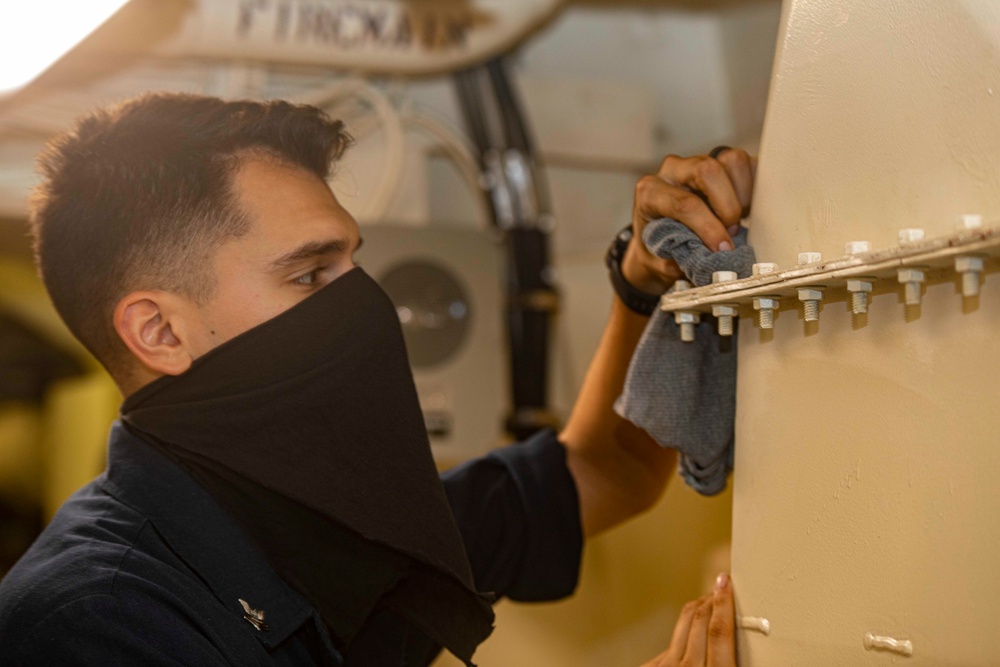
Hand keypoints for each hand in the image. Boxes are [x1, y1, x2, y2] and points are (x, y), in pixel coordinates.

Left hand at [622, 149, 755, 294]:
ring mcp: (699, 161)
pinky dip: (752, 188)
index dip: (708, 228)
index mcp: (650, 192)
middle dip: (727, 206)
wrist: (659, 235)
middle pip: (708, 171)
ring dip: (742, 196)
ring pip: (732, 161)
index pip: (684, 204)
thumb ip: (674, 263)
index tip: (722, 248)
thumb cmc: (657, 246)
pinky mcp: (721, 160)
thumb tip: (702, 262)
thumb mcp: (657, 261)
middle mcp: (673, 170)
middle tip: (731, 233)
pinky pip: (746, 164)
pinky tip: (743, 209)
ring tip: (735, 221)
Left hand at [641, 573, 735, 666]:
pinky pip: (669, 644)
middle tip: (719, 588)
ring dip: (695, 611)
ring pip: (682, 626)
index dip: (723, 602)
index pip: (719, 631)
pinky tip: (689, 633)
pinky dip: (681, 635)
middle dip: (710, 599)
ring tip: (706, 605)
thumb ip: (729, 657)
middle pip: (699, 621)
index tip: (725, 581)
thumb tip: (734, 640)